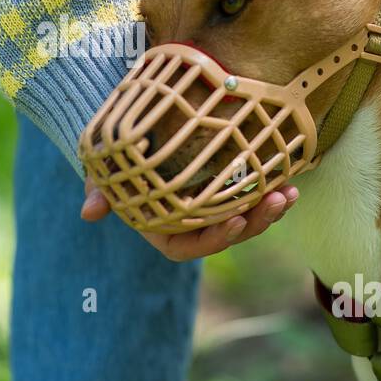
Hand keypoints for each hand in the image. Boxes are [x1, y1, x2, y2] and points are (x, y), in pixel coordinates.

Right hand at [80, 179, 298, 261]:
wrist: (130, 133)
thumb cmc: (114, 158)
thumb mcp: (101, 172)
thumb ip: (99, 191)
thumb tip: (88, 214)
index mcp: (163, 230)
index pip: (190, 247)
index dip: (214, 239)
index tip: (235, 222)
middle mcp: (190, 225)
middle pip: (226, 235)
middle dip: (254, 223)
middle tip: (275, 203)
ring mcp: (212, 208)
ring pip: (245, 218)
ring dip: (269, 209)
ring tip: (290, 193)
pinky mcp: (227, 189)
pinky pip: (252, 195)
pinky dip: (271, 188)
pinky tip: (292, 176)